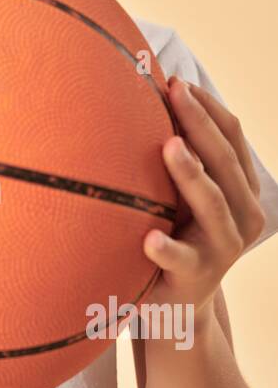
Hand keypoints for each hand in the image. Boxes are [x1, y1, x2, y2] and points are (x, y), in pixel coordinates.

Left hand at [142, 77, 265, 319]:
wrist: (178, 306)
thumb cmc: (177, 235)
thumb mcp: (184, 195)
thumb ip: (180, 158)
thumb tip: (145, 97)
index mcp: (241, 188)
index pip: (232, 137)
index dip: (207, 107)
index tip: (176, 81)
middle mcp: (243, 214)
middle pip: (224, 160)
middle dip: (198, 122)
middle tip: (172, 91)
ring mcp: (223, 246)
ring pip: (212, 203)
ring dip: (191, 173)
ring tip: (169, 145)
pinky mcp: (196, 275)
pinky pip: (181, 259)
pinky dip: (167, 248)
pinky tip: (149, 238)